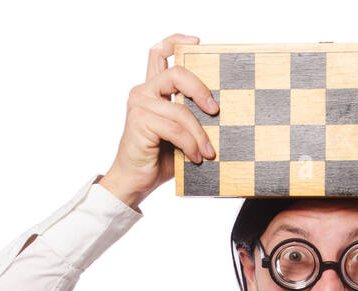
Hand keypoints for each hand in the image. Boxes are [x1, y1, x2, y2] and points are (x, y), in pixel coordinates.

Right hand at [99, 33, 218, 209]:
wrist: (136, 181)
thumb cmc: (160, 157)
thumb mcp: (180, 132)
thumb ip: (191, 115)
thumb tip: (221, 111)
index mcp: (153, 89)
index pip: (159, 53)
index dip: (176, 42)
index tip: (197, 42)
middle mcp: (143, 91)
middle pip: (176, 73)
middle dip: (200, 90)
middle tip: (215, 110)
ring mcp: (140, 105)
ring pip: (180, 110)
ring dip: (199, 134)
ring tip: (207, 152)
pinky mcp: (140, 121)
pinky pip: (175, 129)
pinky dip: (190, 145)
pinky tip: (196, 157)